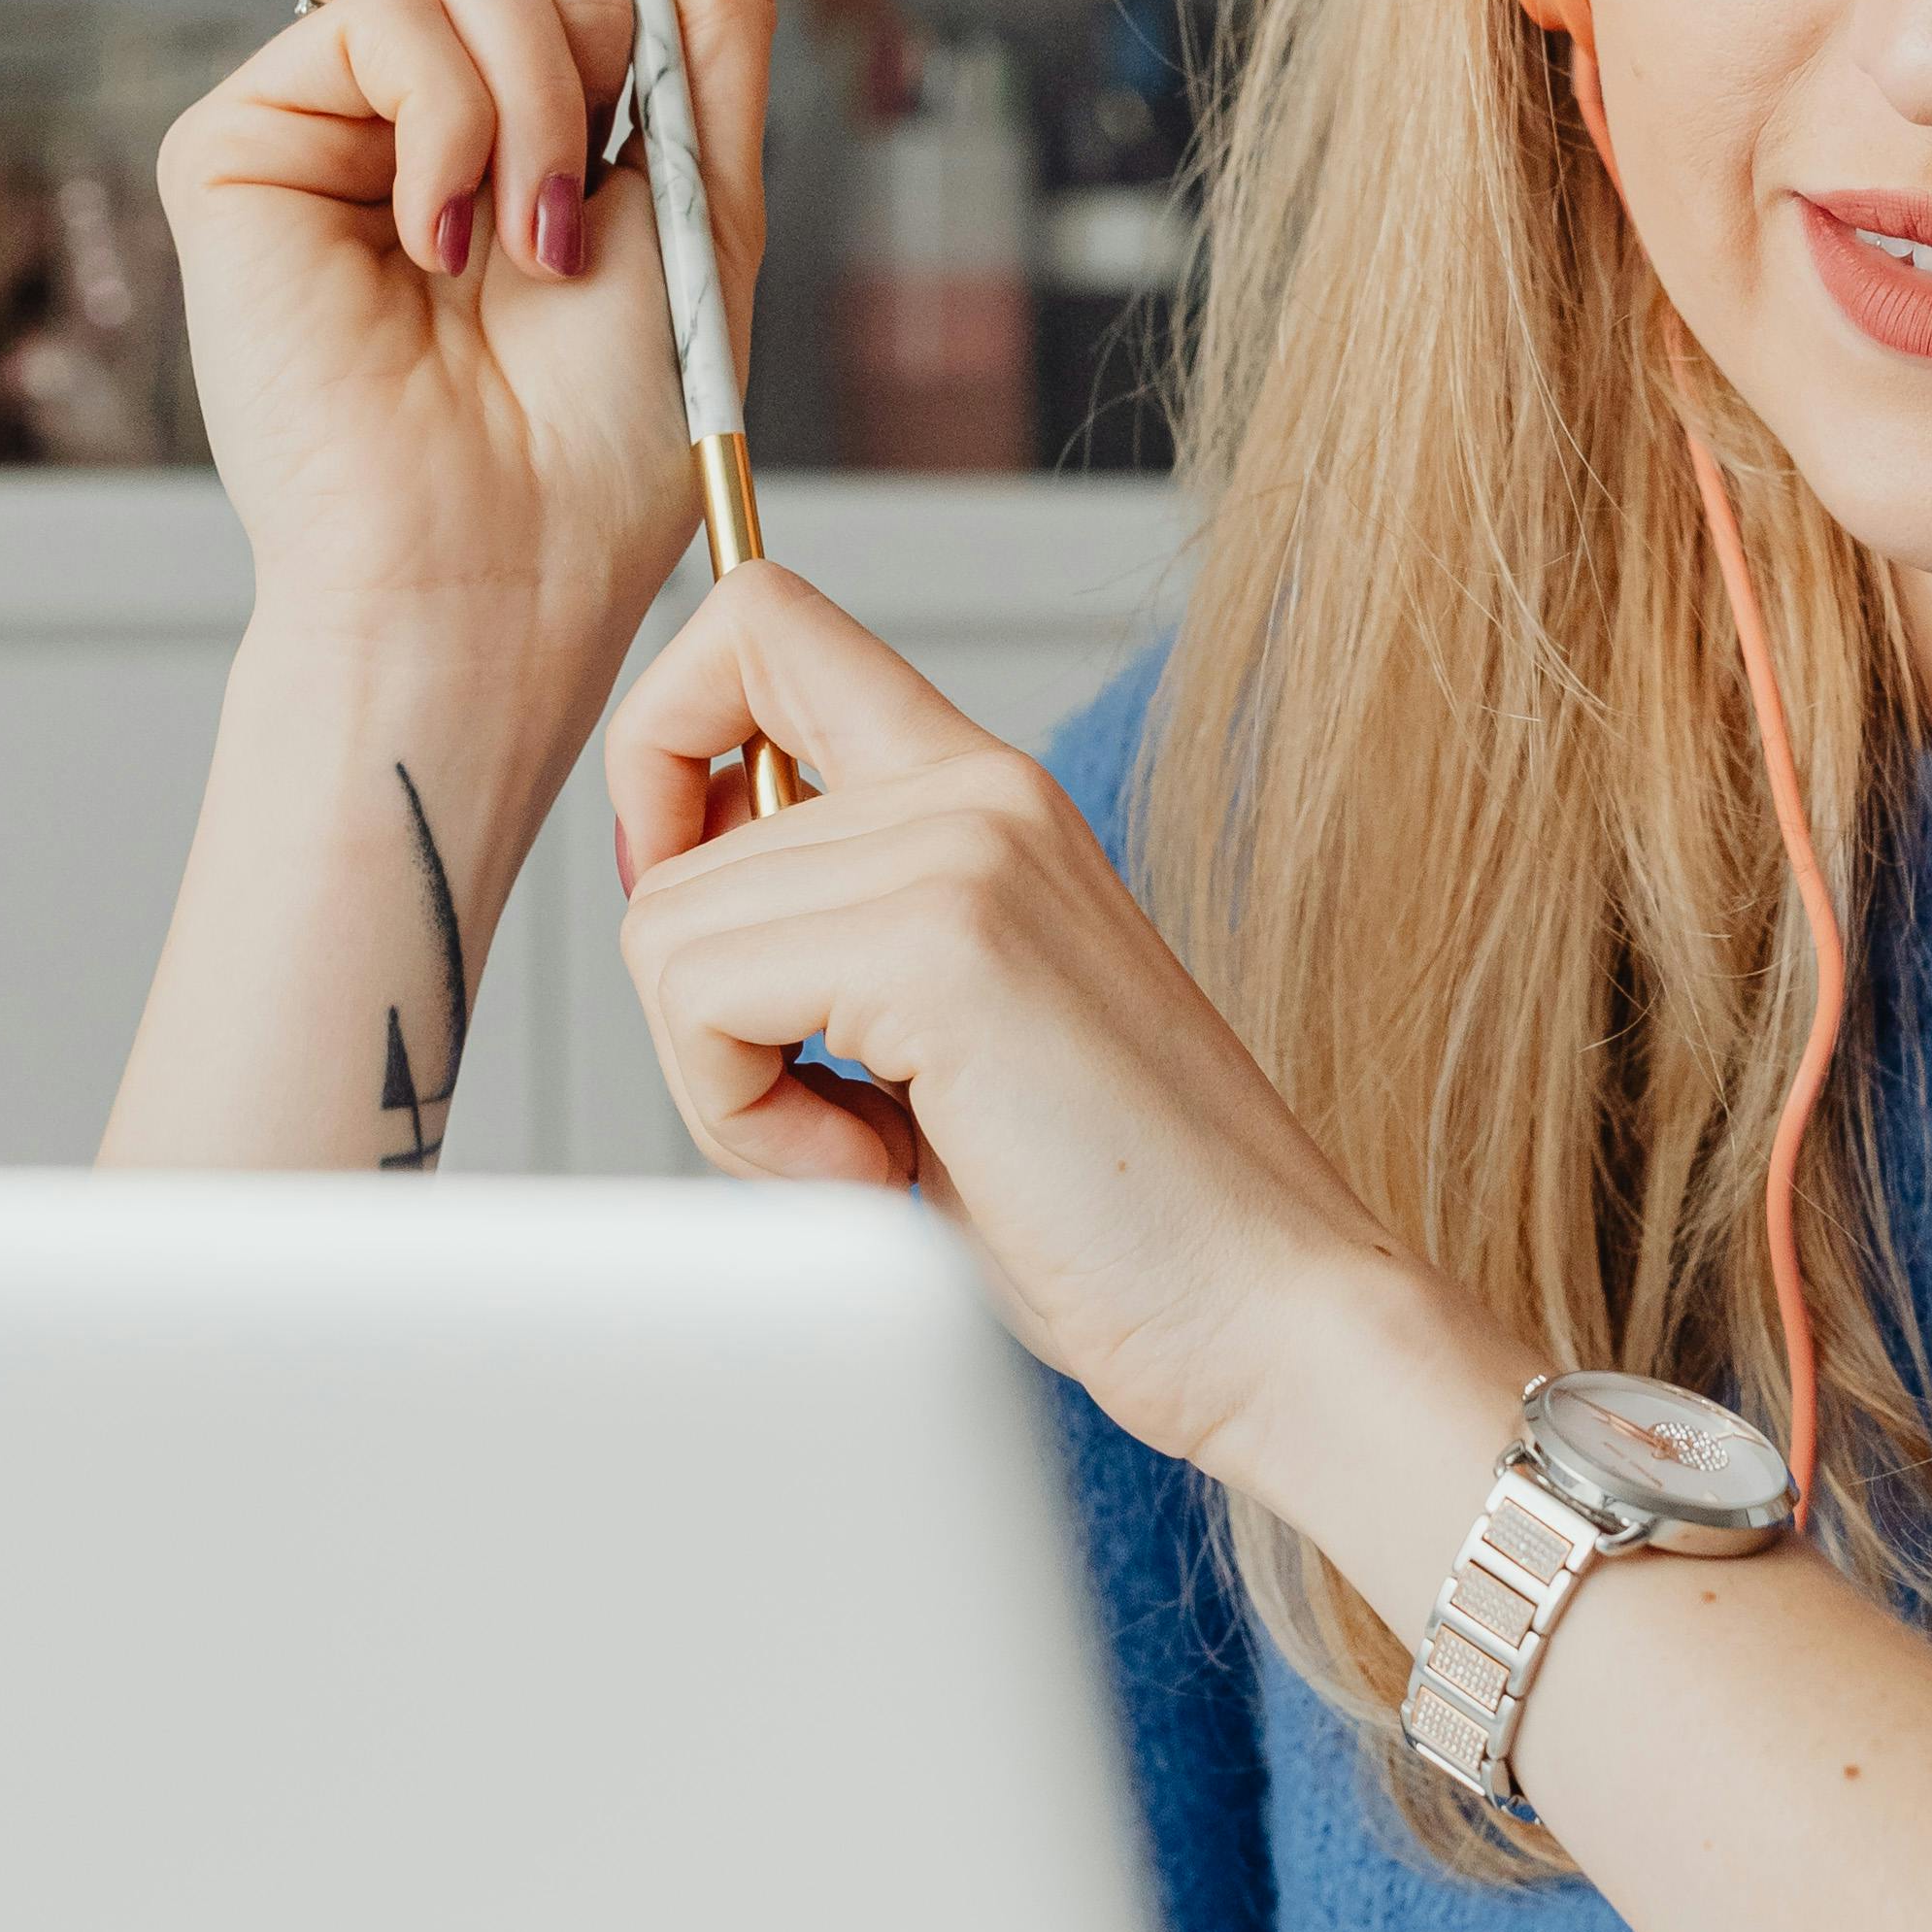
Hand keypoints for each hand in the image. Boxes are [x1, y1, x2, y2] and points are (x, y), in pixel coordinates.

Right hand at [160, 0, 766, 689]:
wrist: (498, 563)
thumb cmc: (600, 436)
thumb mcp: (705, 190)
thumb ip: (707, 8)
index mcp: (516, 88)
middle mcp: (411, 83)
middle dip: (602, 8)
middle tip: (597, 163)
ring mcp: (322, 106)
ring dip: (539, 85)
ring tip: (527, 237)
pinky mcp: (240, 140)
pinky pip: (381, 17)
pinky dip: (455, 121)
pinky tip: (440, 240)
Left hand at [606, 568, 1434, 1489]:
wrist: (1269, 1311)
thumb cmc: (1113, 1211)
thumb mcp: (944, 1027)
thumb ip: (829, 931)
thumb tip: (664, 895)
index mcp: (984, 790)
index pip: (760, 620)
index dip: (662, 740)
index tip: (689, 890)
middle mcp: (976, 788)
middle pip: (675, 851)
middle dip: (707, 1029)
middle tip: (846, 1126)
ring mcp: (964, 849)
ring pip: (665, 934)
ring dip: (726, 1088)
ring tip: (876, 1151)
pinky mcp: (941, 942)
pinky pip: (695, 1002)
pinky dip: (748, 1124)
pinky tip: (882, 1170)